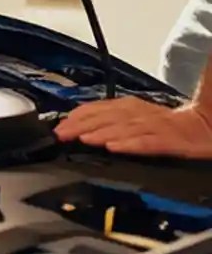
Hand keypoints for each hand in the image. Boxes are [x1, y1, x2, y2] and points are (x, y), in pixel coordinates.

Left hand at [54, 96, 211, 159]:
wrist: (206, 125)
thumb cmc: (167, 124)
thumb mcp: (135, 117)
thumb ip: (109, 119)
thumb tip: (78, 126)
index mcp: (129, 106)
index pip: (97, 108)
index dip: (76, 117)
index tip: (57, 127)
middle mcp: (139, 114)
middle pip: (107, 118)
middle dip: (82, 126)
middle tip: (62, 134)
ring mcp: (155, 127)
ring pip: (124, 128)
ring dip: (101, 132)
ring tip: (83, 138)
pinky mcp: (170, 140)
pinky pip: (148, 142)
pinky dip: (130, 144)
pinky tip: (115, 147)